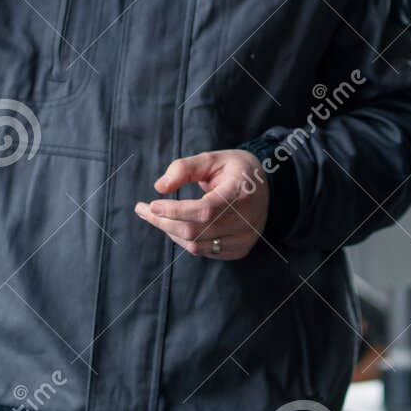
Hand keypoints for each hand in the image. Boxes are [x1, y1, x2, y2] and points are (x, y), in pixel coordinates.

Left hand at [134, 150, 268, 260]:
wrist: (268, 189)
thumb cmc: (236, 170)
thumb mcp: (213, 158)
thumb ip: (185, 168)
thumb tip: (159, 187)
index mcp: (241, 193)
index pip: (205, 210)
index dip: (175, 210)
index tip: (151, 204)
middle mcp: (246, 221)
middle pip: (195, 231)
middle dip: (164, 222)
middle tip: (142, 210)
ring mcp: (244, 239)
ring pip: (196, 246)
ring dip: (171, 232)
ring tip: (157, 216)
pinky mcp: (239, 250)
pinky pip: (204, 252)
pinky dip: (185, 240)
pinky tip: (176, 226)